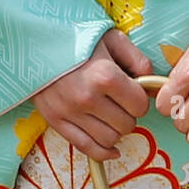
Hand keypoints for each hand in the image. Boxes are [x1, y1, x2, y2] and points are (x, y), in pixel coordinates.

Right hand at [35, 28, 152, 160]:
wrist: (36, 41)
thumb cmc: (77, 36)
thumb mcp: (112, 38)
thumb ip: (137, 59)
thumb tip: (151, 84)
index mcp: (105, 75)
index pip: (140, 105)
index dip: (141, 98)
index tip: (135, 91)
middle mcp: (88, 98)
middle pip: (127, 124)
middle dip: (129, 114)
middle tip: (121, 101)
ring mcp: (70, 112)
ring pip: (110, 139)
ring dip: (116, 130)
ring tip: (111, 114)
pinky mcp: (56, 121)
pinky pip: (86, 148)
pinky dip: (103, 152)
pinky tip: (111, 147)